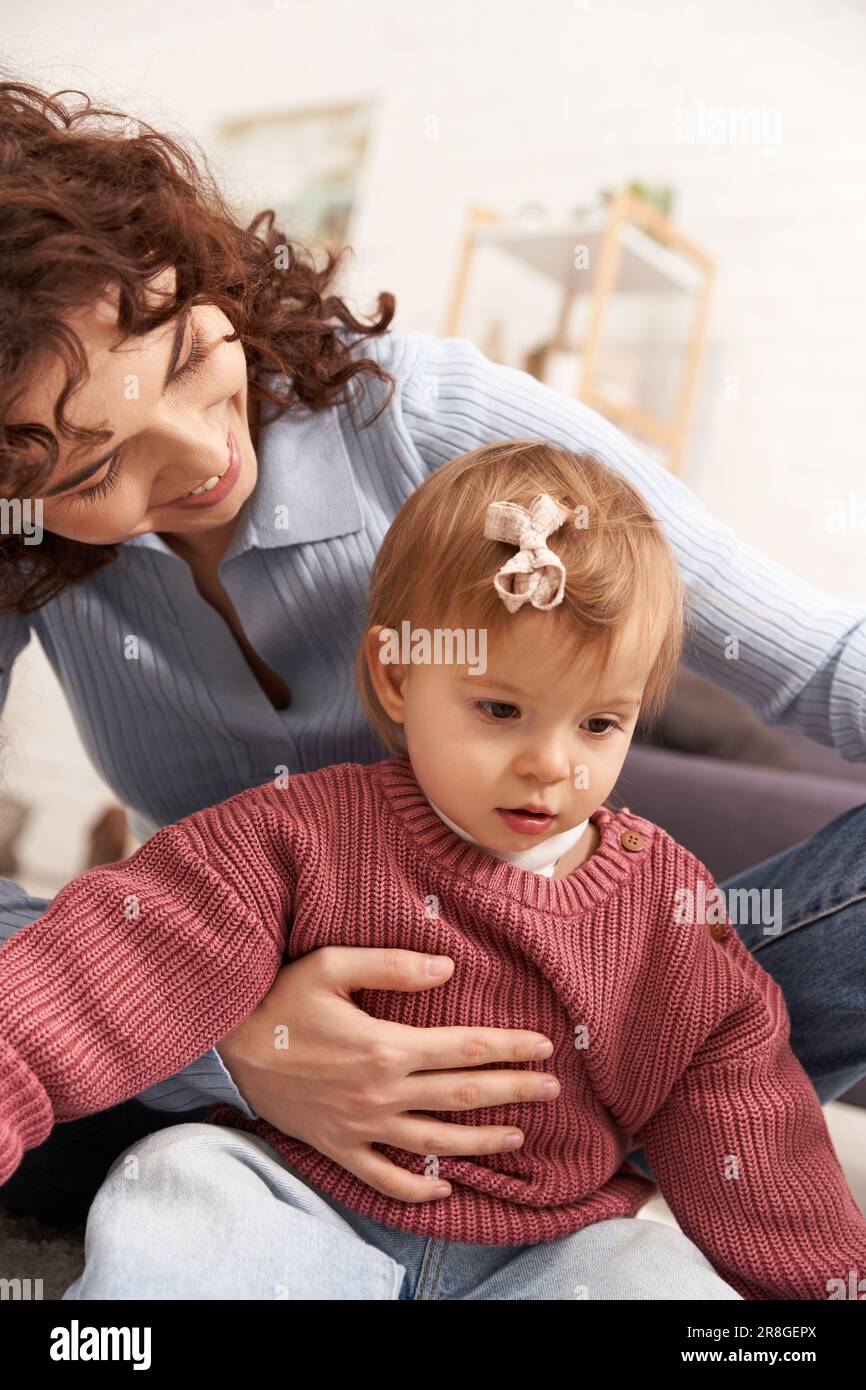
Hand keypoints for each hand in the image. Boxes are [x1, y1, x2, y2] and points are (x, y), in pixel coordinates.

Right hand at [216, 946, 558, 1202]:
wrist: (226, 1047)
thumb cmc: (280, 998)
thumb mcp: (331, 965)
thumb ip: (392, 966)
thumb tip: (448, 969)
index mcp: (385, 1046)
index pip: (464, 1048)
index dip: (509, 1046)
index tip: (545, 1045)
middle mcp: (380, 1092)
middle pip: (462, 1096)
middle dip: (514, 1091)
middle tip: (553, 1089)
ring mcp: (360, 1127)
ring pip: (436, 1142)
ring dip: (483, 1141)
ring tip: (519, 1136)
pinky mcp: (338, 1147)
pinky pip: (385, 1179)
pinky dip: (418, 1189)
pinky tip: (446, 1187)